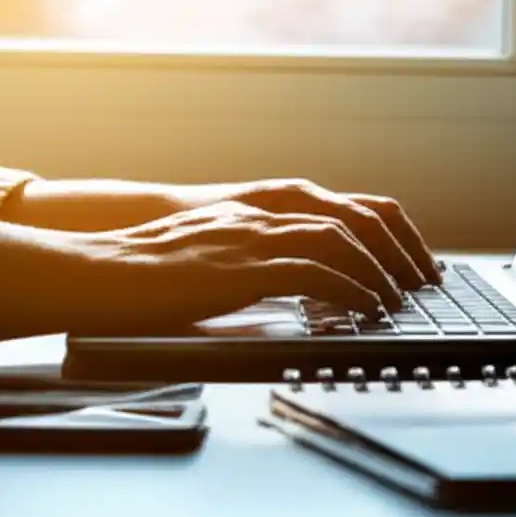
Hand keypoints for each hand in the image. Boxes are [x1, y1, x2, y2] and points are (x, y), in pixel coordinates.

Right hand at [90, 201, 406, 325]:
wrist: (95, 270)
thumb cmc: (143, 273)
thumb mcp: (208, 254)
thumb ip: (248, 258)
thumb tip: (288, 284)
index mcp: (256, 209)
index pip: (340, 208)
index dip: (383, 231)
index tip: (407, 259)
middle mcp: (261, 215)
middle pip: (353, 218)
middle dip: (395, 250)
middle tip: (420, 280)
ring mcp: (252, 238)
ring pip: (340, 241)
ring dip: (377, 272)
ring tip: (396, 299)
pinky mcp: (241, 268)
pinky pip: (314, 273)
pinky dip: (348, 290)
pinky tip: (362, 309)